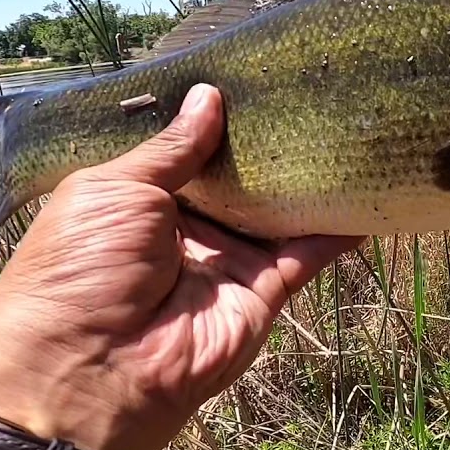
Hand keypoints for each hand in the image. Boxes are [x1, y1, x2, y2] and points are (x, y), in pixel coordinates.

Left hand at [0, 84, 362, 449]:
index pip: (184, 151)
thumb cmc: (82, 269)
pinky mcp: (262, 292)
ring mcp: (227, 262)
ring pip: (276, 210)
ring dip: (306, 177)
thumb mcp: (114, 189)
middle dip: (266, 141)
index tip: (249, 75)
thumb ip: (171, 148)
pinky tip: (367, 193)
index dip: (211, 119)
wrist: (91, 374)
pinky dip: (335, 228)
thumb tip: (209, 96)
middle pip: (237, 178)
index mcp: (136, 201)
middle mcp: (185, 230)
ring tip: (346, 124)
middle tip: (308, 87)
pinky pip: (305, 253)